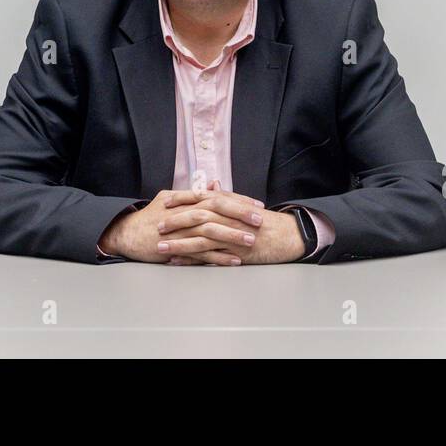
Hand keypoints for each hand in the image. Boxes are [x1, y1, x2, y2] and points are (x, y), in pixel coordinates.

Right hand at [99, 186, 264, 263]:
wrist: (125, 233)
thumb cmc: (150, 218)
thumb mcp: (172, 200)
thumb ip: (195, 195)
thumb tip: (215, 186)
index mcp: (183, 198)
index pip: (215, 196)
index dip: (237, 199)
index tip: (256, 204)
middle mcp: (182, 210)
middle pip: (215, 209)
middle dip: (239, 214)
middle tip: (259, 219)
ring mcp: (178, 229)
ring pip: (209, 231)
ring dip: (232, 236)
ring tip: (251, 241)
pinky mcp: (174, 248)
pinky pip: (200, 253)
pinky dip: (219, 257)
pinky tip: (234, 260)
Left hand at [160, 180, 306, 265]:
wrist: (287, 236)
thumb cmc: (266, 221)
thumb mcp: (245, 205)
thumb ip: (226, 195)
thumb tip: (212, 184)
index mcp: (229, 203)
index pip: (200, 197)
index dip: (181, 199)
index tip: (164, 201)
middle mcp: (228, 216)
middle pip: (196, 216)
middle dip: (174, 220)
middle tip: (157, 225)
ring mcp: (231, 234)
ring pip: (199, 237)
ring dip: (178, 242)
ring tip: (161, 247)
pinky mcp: (234, 251)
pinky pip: (209, 256)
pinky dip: (192, 259)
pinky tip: (178, 261)